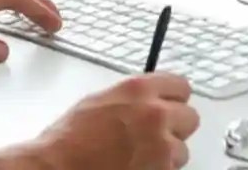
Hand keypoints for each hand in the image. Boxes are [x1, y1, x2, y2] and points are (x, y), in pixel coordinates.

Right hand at [25, 74, 199, 168]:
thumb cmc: (69, 140)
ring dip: (167, 155)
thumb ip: (132, 97)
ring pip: (182, 149)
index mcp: (139, 90)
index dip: (174, 99)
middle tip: (156, 137)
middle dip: (175, 128)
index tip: (170, 106)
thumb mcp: (101, 101)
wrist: (57, 169)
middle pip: (190, 117)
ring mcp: (161, 145)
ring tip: (139, 158)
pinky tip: (136, 168)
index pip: (181, 86)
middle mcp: (156, 114)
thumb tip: (149, 100)